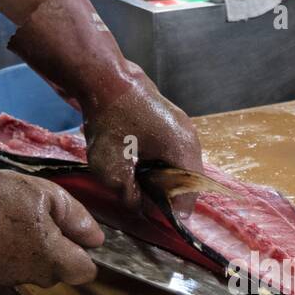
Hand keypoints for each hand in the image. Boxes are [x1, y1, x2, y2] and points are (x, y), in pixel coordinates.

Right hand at [0, 171, 102, 286]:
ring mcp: (11, 279)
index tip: (76, 234)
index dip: (85, 254)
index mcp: (57, 260)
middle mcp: (36, 277)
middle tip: (43, 219)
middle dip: (57, 250)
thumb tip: (96, 238)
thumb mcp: (50, 197)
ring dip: (31, 250)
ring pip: (33, 268)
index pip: (86, 272)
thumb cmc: (3, 199)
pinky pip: (10, 265)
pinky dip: (8, 252)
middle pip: (59, 270)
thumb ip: (79, 220)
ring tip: (16, 220)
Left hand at [81, 61, 203, 208]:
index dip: (171, 212)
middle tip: (144, 202)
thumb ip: (129, 195)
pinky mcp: (172, 121)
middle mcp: (191, 139)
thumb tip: (141, 208)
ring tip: (139, 184)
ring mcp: (183, 127)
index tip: (152, 217)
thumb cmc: (110, 122)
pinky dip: (159, 163)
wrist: (103, 77)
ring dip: (162, 179)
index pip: (189, 195)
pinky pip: (173, 152)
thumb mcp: (112, 169)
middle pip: (187, 181)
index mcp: (184, 151)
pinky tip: (139, 164)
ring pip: (179, 166)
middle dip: (167, 195)